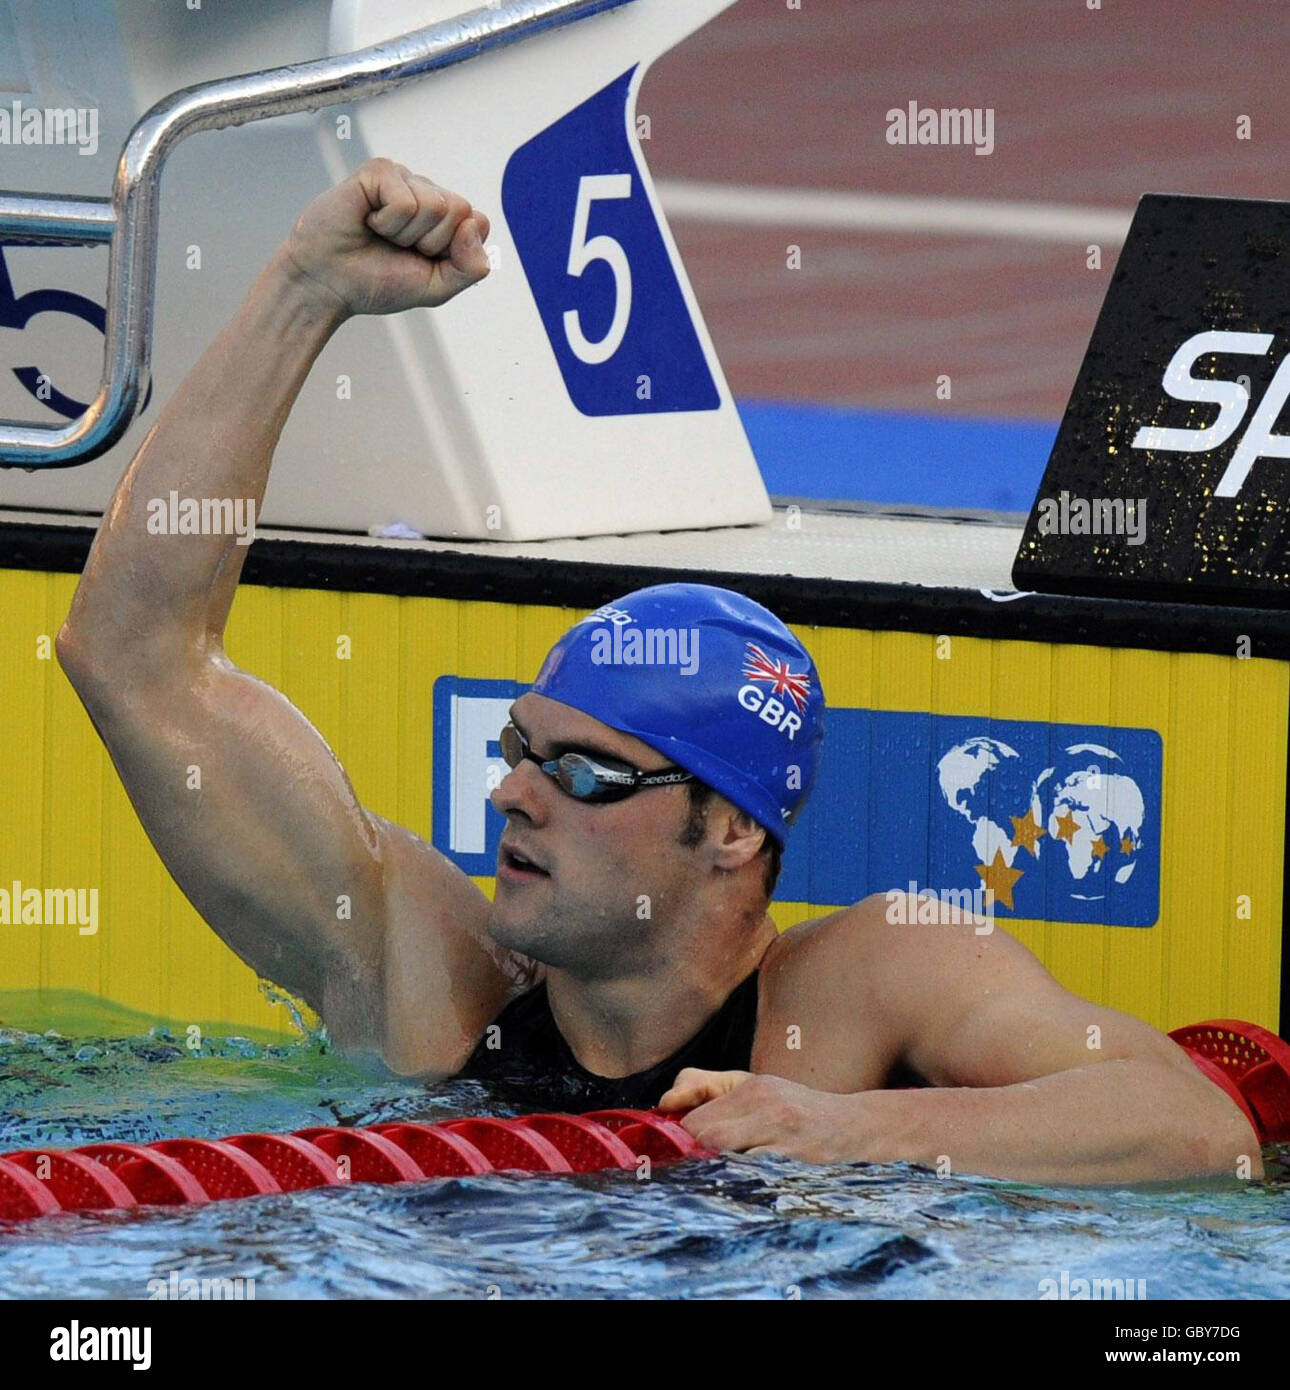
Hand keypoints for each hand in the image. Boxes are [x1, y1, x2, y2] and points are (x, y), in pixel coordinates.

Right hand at [280, 157, 490, 317]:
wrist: (327, 283)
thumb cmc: (376, 281)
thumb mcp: (436, 288)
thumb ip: (470, 268)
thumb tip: (476, 222)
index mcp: (444, 219)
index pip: (477, 223)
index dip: (452, 251)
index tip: (422, 260)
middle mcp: (427, 193)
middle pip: (460, 210)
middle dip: (430, 242)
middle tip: (397, 248)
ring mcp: (403, 179)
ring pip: (435, 205)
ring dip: (405, 234)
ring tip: (380, 235)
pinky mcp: (379, 171)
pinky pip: (405, 201)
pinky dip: (386, 223)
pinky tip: (367, 221)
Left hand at [659, 1068, 897, 1164]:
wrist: (858, 1126)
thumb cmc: (798, 1109)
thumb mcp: (755, 1087)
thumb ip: (708, 1087)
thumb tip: (664, 1102)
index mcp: (753, 1087)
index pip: (695, 1120)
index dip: (683, 1142)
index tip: (683, 1156)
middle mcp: (768, 1106)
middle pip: (707, 1139)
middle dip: (697, 1160)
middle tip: (700, 1174)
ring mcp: (785, 1136)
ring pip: (728, 1161)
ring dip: (719, 1175)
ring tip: (723, 1183)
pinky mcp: (800, 1162)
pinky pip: (757, 1180)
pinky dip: (746, 1187)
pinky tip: (748, 1191)